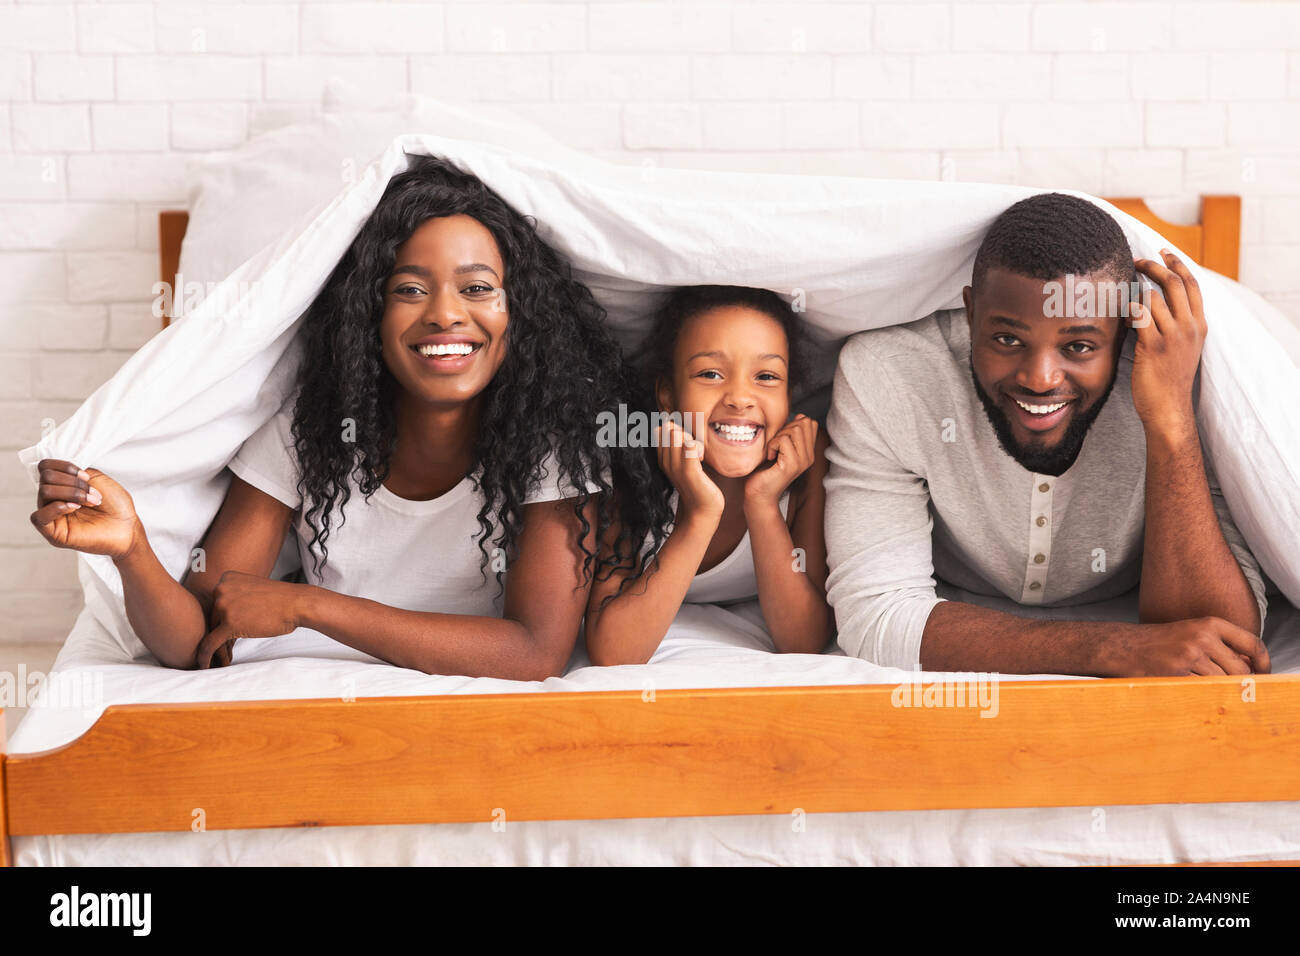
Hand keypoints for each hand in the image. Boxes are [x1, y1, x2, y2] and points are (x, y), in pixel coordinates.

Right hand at [30, 459, 139, 558]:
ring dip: (72, 493)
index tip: (86, 476)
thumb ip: (71, 472)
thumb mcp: (94, 478)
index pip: (45, 467)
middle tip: (93, 493)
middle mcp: (53, 499)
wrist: (128, 527)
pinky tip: (75, 508)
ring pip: (44, 492)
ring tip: (92, 502)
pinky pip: (38, 517)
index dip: (65, 466)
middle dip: (74, 482)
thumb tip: (52, 473)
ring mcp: (52, 516)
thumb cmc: (115, 505)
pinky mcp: (53, 533)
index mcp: (61, 485)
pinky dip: (57, 508)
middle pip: (46, 477)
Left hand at [194, 570, 304, 668]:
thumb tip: (222, 618)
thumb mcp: (252, 588)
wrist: (297, 604)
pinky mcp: (229, 624)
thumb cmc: (281, 600)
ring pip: (211, 632)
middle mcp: (220, 589)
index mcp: (226, 578)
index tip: (231, 633)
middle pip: (212, 618)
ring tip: (225, 658)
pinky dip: (205, 656)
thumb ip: (236, 597)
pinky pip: (210, 643)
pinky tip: (204, 665)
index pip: (216, 603)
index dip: (223, 620)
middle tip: (230, 648)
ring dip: (219, 646)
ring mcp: (223, 605)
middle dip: (221, 634)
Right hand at [657, 419, 723, 521]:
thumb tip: (679, 427)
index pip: (662, 428)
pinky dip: (698, 446)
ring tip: (700, 455)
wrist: (703, 510)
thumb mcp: (686, 462)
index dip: (677, 429)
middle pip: (669, 428)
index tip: (688, 443)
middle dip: (684, 431)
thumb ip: (681, 445)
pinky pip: (689, 446)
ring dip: (692, 438)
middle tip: (696, 448)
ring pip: (676, 433)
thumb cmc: (698, 483)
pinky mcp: (689, 471)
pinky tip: (702, 458)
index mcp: (663, 458)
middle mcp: (665, 461)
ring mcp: (675, 466)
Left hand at [745, 414, 817, 507]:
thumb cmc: (764, 470)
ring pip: (794, 430)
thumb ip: (790, 433)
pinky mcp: (792, 465)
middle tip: (775, 445)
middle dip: (784, 429)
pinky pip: (783, 440)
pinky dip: (771, 445)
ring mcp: (802, 461)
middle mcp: (809, 457)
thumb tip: (801, 415)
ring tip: (772, 452)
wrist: (759, 494)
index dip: (793, 424)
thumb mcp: (779, 447)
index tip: (781, 439)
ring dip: (777, 437)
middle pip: (803, 423)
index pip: (810, 423)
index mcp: (808, 452)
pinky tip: (770, 457)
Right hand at [1101, 616, 1268, 676]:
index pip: (1253, 643)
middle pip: (1240, 670)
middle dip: (1239, 683)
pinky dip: (1200, 695)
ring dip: (1217, 690)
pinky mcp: (1176, 673)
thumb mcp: (1193, 633)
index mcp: (1209, 624)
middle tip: (1231, 690)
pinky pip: (1202, 691)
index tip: (1264, 675)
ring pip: (1222, 683)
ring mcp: (1188, 656)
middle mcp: (1201, 637)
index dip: (1264, 663)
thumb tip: (1252, 667)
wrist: (1124, 646)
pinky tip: (1189, 690)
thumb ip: (1222, 646)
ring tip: (1203, 687)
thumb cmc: (1161, 642)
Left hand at [1131, 250, 1205, 437]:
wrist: (1169, 407)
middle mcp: (1189, 327)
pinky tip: (1119, 314)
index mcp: (1198, 325)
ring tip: (1122, 298)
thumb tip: (1152, 301)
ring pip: (1152, 297)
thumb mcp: (1182, 347)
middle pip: (1174, 283)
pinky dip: (1127, 310)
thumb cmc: (1170, 379)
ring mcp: (1173, 336)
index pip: (1192, 284)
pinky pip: (1138, 316)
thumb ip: (1175, 324)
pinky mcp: (1153, 346)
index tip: (1164, 251)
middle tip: (1136, 260)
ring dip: (1134, 293)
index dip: (1178, 264)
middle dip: (1154, 266)